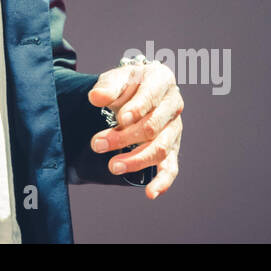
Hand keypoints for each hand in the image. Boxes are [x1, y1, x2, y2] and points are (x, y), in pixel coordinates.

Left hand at [87, 59, 183, 198]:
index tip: (121, 119)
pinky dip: (162, 181)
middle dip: (124, 137)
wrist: (137, 90)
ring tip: (112, 166)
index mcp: (162, 80)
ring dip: (135, 160)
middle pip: (152, 126)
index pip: (151, 96)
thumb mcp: (116, 78)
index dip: (137, 108)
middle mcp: (173, 104)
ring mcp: (174, 128)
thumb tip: (96, 98)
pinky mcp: (171, 148)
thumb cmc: (127, 83)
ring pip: (159, 148)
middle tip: (97, 144)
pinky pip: (171, 167)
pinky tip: (150, 193)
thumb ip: (108, 87)